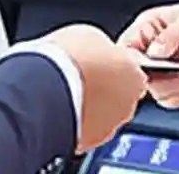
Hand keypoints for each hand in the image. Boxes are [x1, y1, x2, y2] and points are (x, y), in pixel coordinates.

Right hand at [45, 24, 148, 152]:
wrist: (43, 88)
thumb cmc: (68, 59)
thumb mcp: (91, 36)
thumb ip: (103, 50)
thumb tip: (98, 53)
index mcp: (135, 77)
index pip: (132, 72)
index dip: (113, 65)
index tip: (98, 61)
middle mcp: (127, 106)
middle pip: (119, 96)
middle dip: (102, 89)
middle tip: (80, 76)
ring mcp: (106, 127)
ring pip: (101, 116)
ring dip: (88, 106)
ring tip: (65, 91)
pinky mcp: (84, 142)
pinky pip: (82, 128)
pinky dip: (73, 119)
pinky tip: (58, 106)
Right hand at [118, 0, 178, 108]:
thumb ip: (171, 35)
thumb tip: (154, 52)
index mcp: (149, 27)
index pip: (126, 48)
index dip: (131, 60)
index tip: (145, 66)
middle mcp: (155, 49)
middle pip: (137, 74)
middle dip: (157, 77)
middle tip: (174, 70)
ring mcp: (168, 68)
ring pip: (153, 90)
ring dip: (173, 86)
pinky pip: (171, 99)